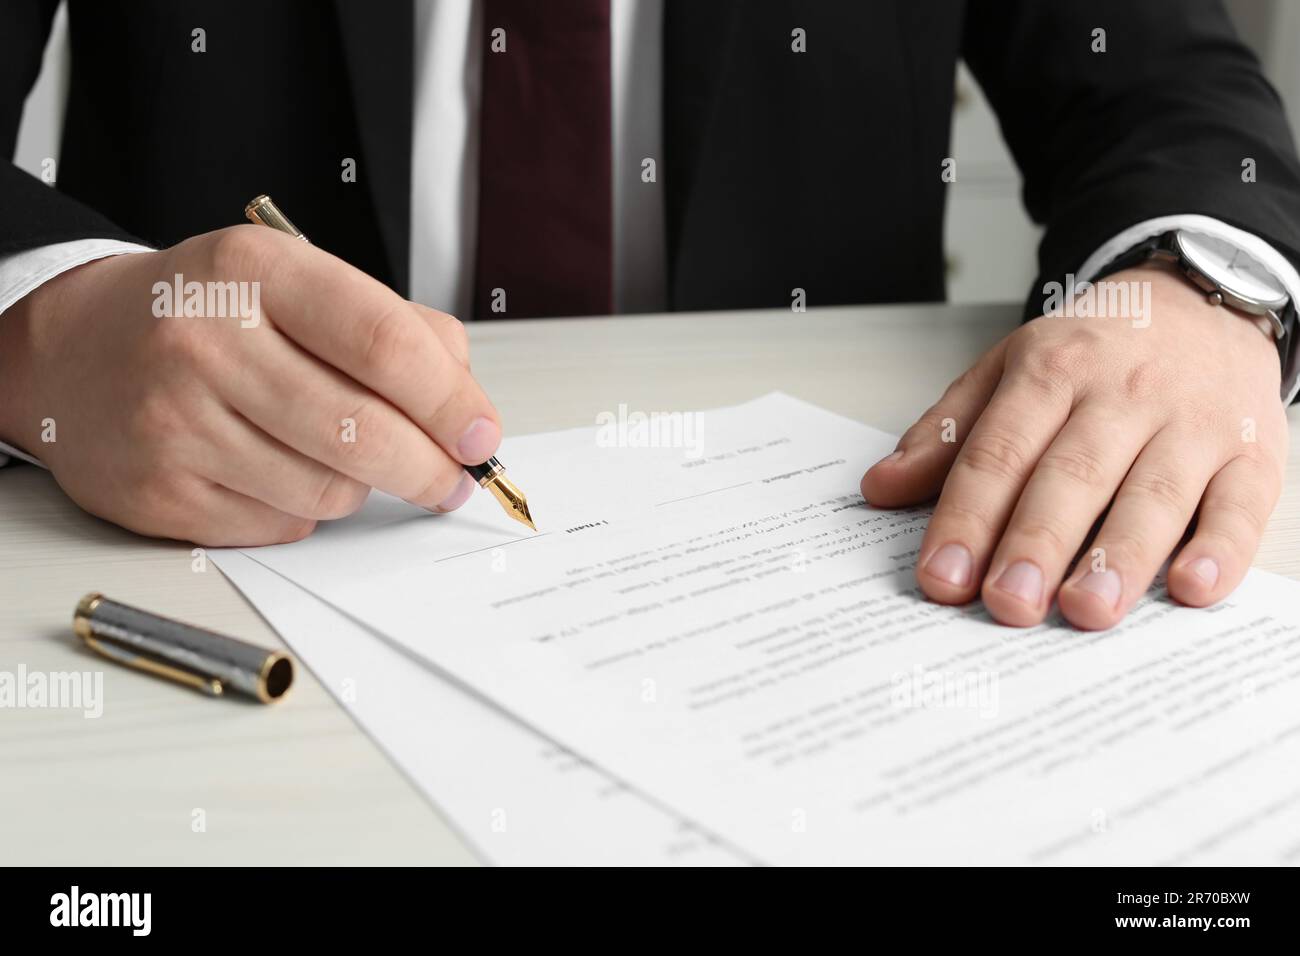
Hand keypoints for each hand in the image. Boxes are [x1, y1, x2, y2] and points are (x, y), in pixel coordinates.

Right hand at [0, 226, 498, 544]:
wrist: (76, 351)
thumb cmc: (208, 316)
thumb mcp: (297, 284)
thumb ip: (396, 330)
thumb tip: (469, 408)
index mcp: (255, 272)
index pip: (384, 344)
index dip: (451, 402)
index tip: (482, 435)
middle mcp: (205, 340)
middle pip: (362, 432)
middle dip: (430, 468)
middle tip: (452, 478)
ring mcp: (175, 421)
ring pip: (329, 489)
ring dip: (363, 485)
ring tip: (347, 457)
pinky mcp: (159, 493)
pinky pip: (281, 524)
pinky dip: (305, 508)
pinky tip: (280, 472)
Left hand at [862, 265, 1287, 629]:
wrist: (1201, 298)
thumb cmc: (1093, 351)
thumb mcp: (1009, 369)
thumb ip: (946, 431)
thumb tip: (880, 488)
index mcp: (1051, 371)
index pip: (1000, 451)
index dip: (967, 517)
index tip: (941, 576)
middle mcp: (1122, 395)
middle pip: (1072, 474)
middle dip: (1036, 542)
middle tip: (1007, 603)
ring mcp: (1192, 423)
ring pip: (1154, 492)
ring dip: (1120, 555)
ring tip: (1085, 609)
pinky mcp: (1252, 452)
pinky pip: (1241, 503)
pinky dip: (1221, 548)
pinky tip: (1191, 588)